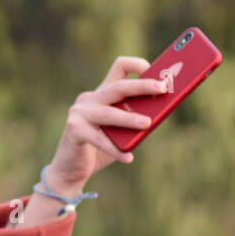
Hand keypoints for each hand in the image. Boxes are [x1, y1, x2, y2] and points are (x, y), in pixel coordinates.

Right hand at [46, 54, 168, 190]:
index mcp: (103, 93)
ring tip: (147, 123)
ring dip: (129, 118)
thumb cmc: (101, 149)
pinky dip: (114, 149)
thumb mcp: (120, 131)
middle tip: (163, 88)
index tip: (159, 74)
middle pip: (118, 87)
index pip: (120, 66)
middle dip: (142, 86)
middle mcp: (90, 99)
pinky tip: (128, 157)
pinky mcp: (73, 131)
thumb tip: (162, 112)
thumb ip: (134, 120)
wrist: (71, 170)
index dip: (138, 65)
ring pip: (108, 113)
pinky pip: (98, 139)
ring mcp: (79, 113)